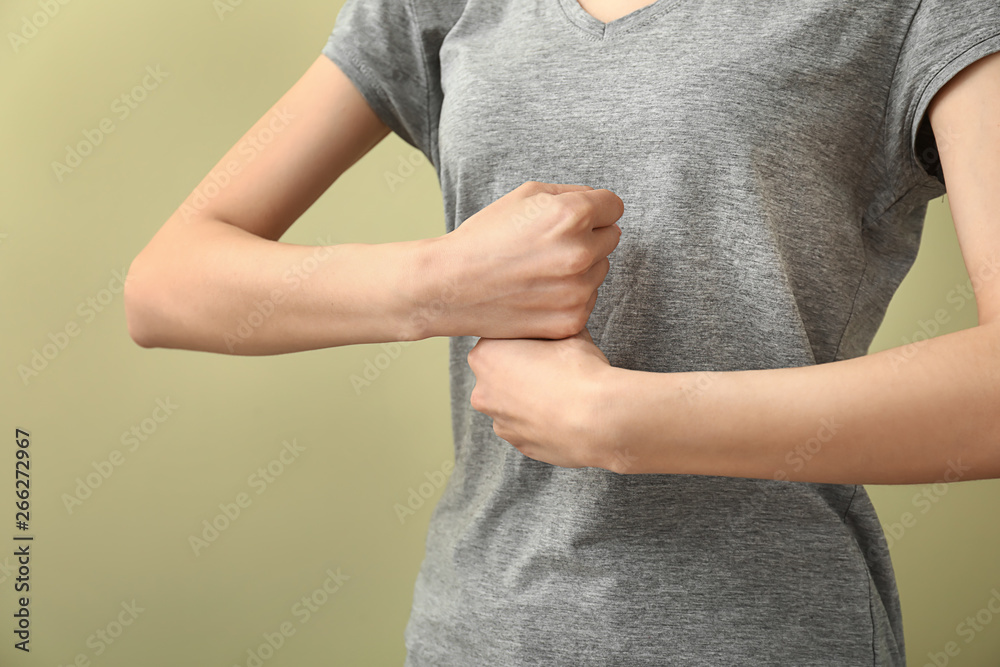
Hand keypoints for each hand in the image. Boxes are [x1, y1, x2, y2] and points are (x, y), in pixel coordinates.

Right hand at [431, 181, 622, 339]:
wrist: (452, 286)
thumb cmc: (485, 238)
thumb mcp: (525, 196)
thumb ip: (571, 193)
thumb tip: (601, 203)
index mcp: (571, 215)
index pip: (615, 206)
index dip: (594, 209)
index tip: (575, 218)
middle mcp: (580, 253)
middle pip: (611, 238)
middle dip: (588, 237)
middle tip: (550, 245)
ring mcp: (578, 291)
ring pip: (600, 270)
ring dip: (581, 268)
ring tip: (541, 269)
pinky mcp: (571, 319)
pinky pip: (588, 299)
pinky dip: (569, 295)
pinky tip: (539, 291)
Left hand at [467, 327, 616, 468]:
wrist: (597, 420)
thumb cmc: (579, 371)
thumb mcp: (568, 331)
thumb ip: (551, 326)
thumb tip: (556, 323)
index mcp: (485, 356)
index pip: (498, 340)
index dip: (523, 340)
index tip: (543, 343)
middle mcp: (483, 392)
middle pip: (499, 375)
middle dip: (521, 372)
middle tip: (552, 368)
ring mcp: (499, 423)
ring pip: (512, 405)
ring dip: (530, 399)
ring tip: (561, 394)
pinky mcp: (519, 445)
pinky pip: (527, 428)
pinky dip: (541, 421)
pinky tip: (563, 414)